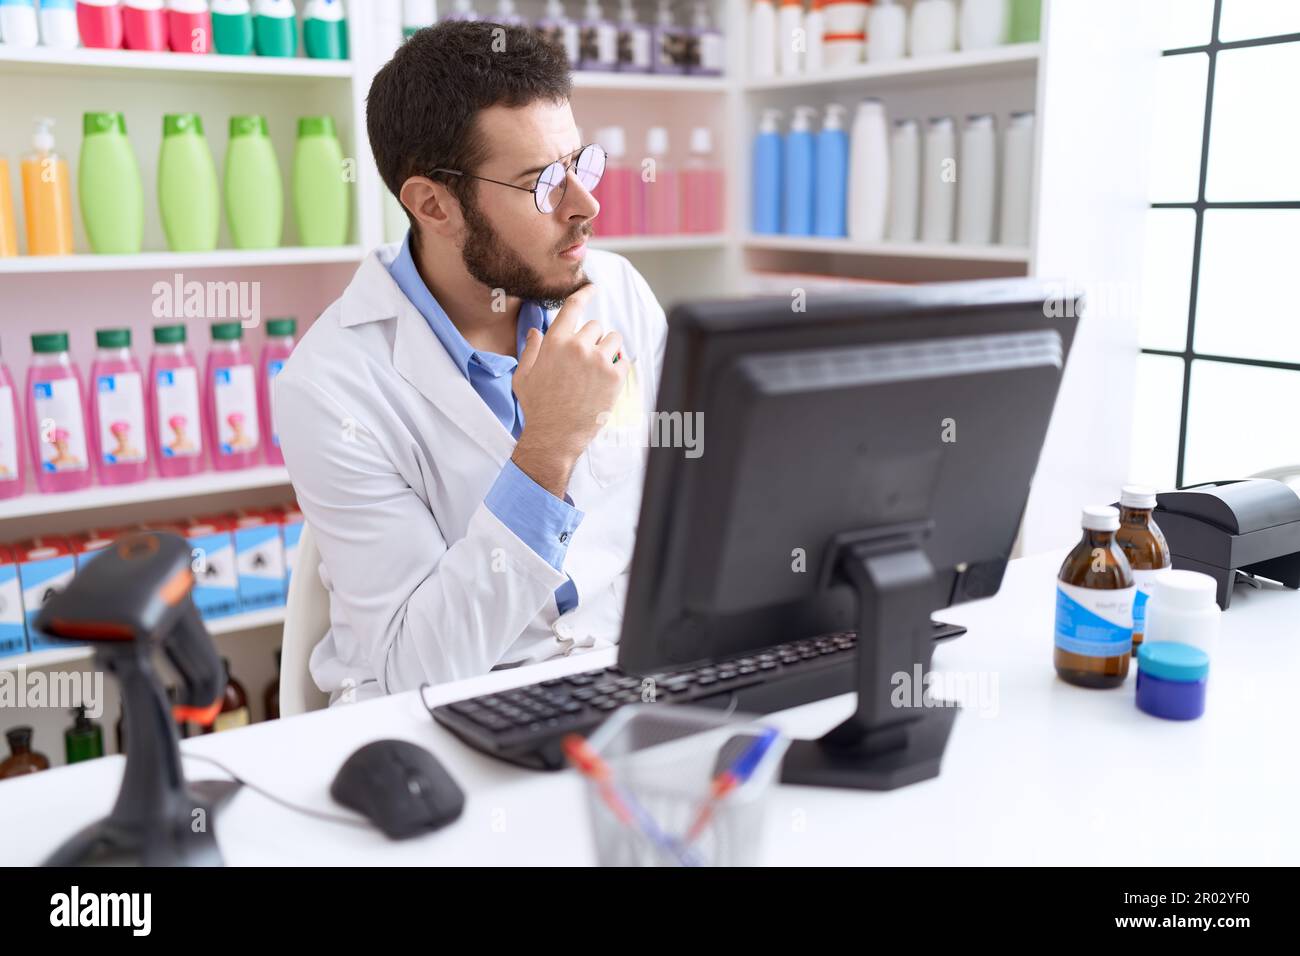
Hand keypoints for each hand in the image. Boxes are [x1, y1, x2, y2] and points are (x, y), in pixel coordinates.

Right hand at [511, 283, 627, 497]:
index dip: (584, 294)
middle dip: (592, 340)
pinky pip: (623, 360)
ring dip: (608, 350)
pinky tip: (605, 381)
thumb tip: (535, 332)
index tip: (593, 288)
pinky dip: (618, 367)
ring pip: (613, 339)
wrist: (554, 436)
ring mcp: (597, 360)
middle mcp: (577, 346)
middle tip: (584, 363)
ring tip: (597, 371)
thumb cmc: (537, 408)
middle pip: (595, 326)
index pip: (572, 307)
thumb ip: (530, 350)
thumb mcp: (523, 376)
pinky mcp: (613, 376)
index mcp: (554, 342)